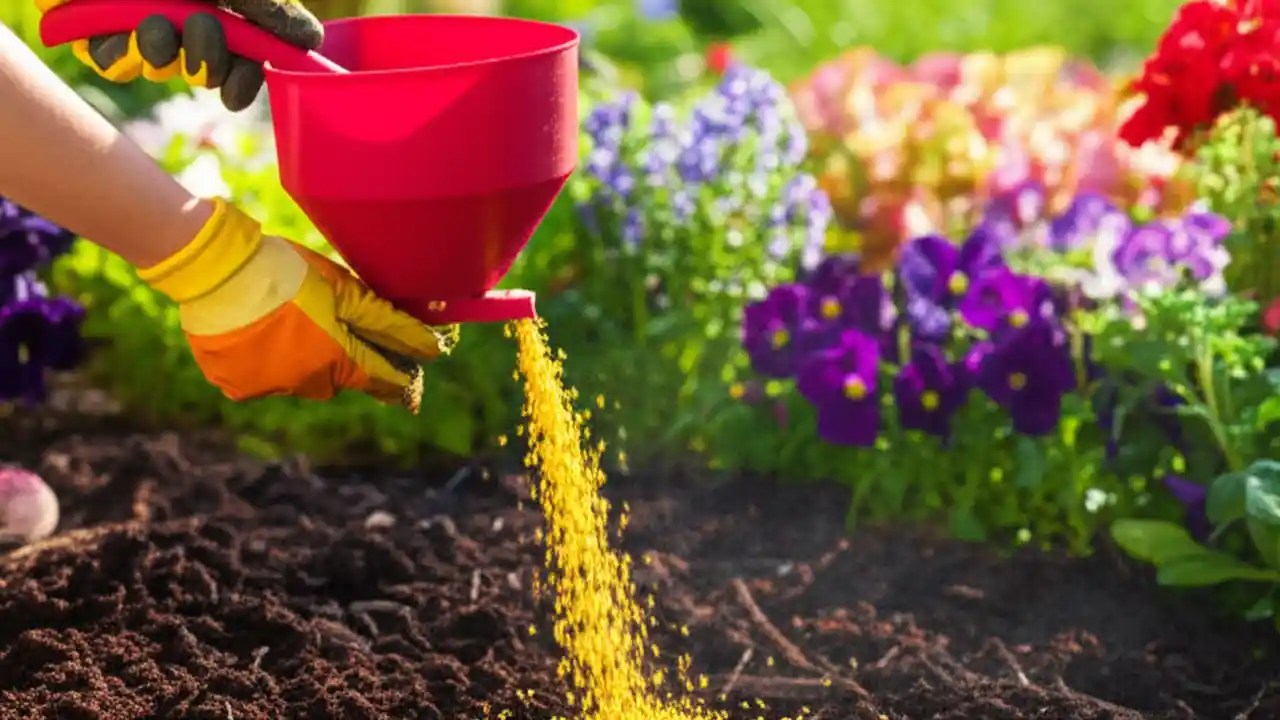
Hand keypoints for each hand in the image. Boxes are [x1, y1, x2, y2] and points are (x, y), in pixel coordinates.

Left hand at [35, 0, 322, 110]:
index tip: (235, 93)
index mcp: (221, 16)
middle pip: (206, 73)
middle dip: (207, 60)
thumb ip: (271, 11)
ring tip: (155, 23)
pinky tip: (122, 28)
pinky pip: (116, 64)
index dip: (242, 84)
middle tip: (201, 29)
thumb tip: (313, 41)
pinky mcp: (102, 36)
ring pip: (163, 69)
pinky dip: (121, 51)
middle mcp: (186, 27)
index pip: (242, 66)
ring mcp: (145, 32)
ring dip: (164, 52)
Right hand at [137, 198, 458, 408]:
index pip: (379, 379)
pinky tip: (257, 330)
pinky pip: (262, 378)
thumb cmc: (286, 271)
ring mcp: (267, 388)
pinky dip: (265, 360)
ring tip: (283, 318)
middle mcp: (304, 383)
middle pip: (336, 378)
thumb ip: (385, 322)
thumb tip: (427, 345)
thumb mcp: (342, 289)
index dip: (397, 380)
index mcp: (336, 360)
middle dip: (340, 358)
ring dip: (300, 357)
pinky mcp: (235, 386)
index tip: (411, 387)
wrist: (214, 270)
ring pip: (298, 378)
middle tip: (327, 325)